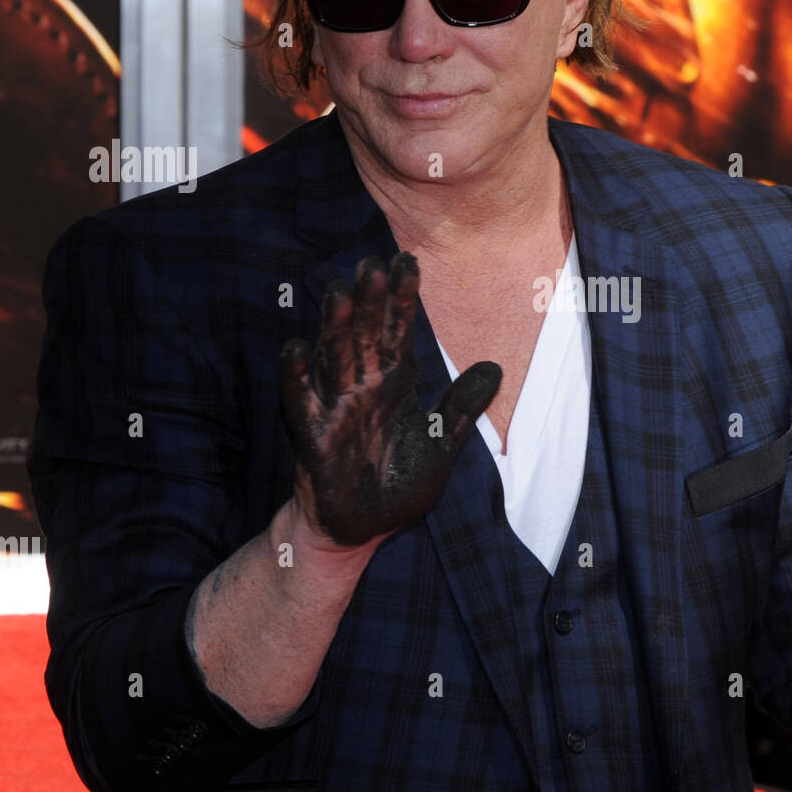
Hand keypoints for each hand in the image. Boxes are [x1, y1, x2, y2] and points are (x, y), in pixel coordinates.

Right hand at [279, 252, 500, 547]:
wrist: (361, 530)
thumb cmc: (396, 483)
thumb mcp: (440, 443)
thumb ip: (461, 406)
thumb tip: (495, 367)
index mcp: (393, 382)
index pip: (397, 330)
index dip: (402, 298)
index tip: (408, 261)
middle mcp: (363, 386)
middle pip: (363, 334)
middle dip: (367, 301)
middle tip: (372, 263)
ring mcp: (335, 407)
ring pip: (334, 357)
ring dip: (334, 326)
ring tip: (339, 291)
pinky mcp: (313, 436)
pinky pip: (300, 401)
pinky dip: (296, 376)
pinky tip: (296, 347)